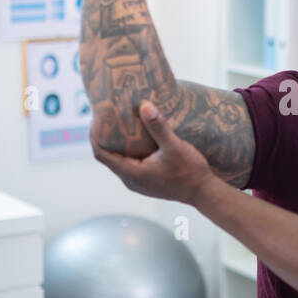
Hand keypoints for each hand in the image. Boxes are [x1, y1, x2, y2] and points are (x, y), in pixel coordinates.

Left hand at [90, 101, 213, 203]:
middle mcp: (130, 180)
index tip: (96, 120)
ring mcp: (137, 182)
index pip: (101, 154)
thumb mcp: (174, 147)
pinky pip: (129, 164)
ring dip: (117, 144)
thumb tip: (145, 105)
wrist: (203, 192)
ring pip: (119, 160)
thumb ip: (158, 127)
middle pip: (107, 156)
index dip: (95, 137)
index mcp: (132, 173)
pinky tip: (137, 137)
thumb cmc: (189, 172)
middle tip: (108, 116)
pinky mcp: (145, 181)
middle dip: (105, 137)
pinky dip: (128, 150)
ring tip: (120, 123)